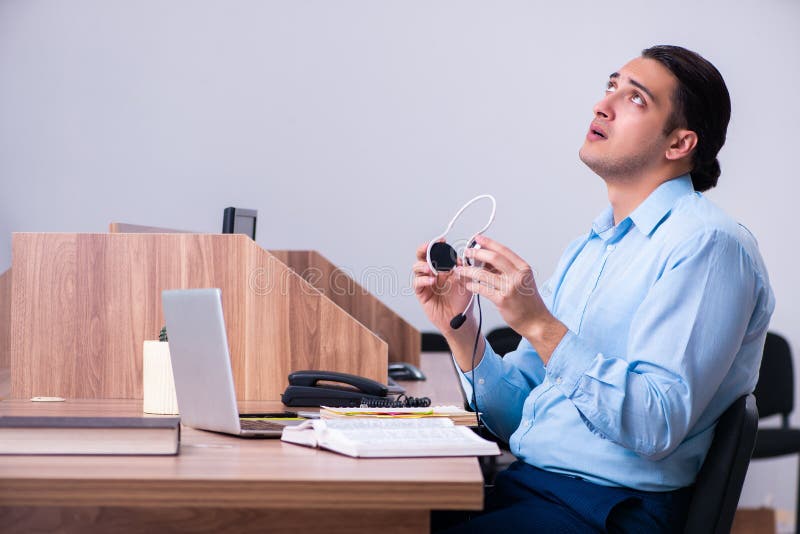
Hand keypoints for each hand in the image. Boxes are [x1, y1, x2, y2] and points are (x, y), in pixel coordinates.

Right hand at [413, 241, 473, 335]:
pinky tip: (431, 281)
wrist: (460, 319)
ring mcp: (426, 282)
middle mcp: (433, 273)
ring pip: (417, 268)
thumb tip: (461, 256)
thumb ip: (464, 268)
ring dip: (423, 266)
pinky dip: (423, 280)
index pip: (437, 252)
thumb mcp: (467, 281)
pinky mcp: (421, 293)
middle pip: (422, 256)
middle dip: (424, 250)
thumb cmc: (463, 301)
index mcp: (443, 267)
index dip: (437, 245)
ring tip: (431, 269)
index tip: (442, 240)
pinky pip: (417, 283)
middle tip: (428, 247)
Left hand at [455, 235, 566, 361]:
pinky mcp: (502, 300)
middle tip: (467, 252)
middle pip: (493, 258)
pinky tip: (468, 285)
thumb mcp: (522, 280)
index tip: (478, 239)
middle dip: (477, 253)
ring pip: (484, 274)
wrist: (536, 321)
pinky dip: (473, 285)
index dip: (489, 243)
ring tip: (461, 270)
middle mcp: (517, 276)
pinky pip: (483, 289)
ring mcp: (510, 288)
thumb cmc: (528, 301)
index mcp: (523, 268)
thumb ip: (507, 270)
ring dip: (469, 270)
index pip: (503, 250)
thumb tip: (486, 260)